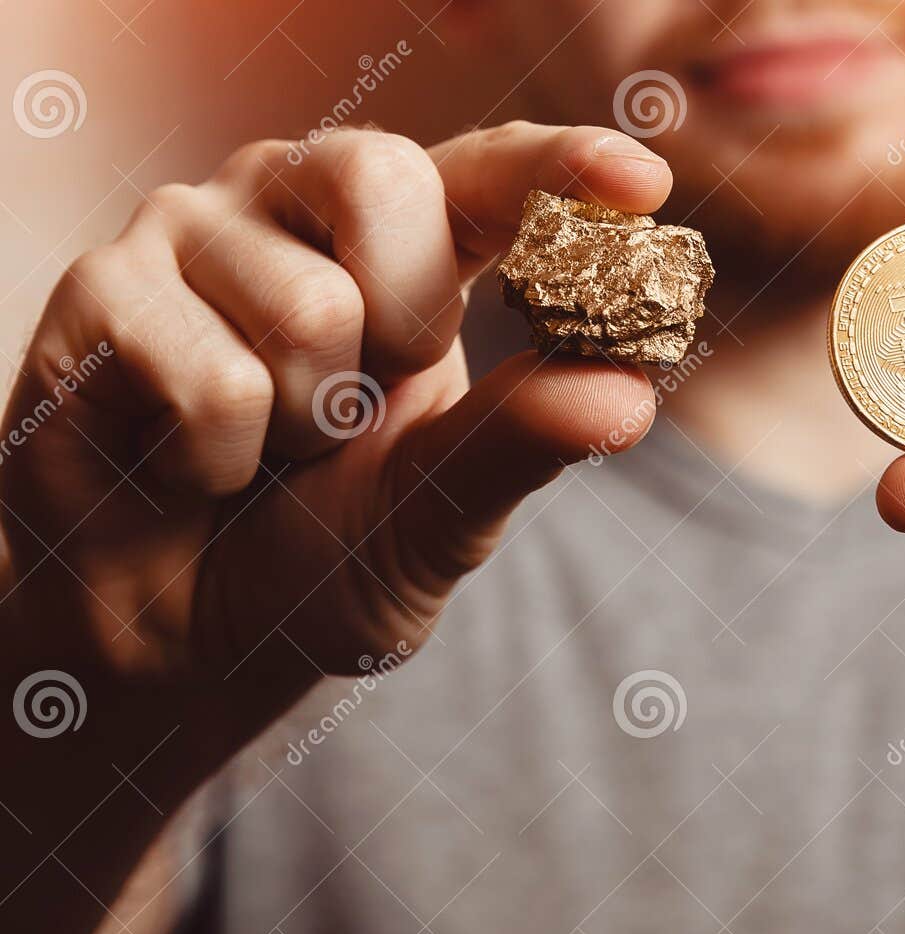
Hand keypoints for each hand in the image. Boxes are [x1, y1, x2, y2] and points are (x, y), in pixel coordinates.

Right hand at [2, 123, 669, 681]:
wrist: (180, 634)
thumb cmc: (322, 550)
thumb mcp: (441, 506)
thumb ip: (522, 439)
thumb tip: (631, 397)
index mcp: (399, 245)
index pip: (484, 174)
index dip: (557, 166)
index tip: (641, 182)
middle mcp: (293, 209)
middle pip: (383, 180)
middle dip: (399, 330)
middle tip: (355, 411)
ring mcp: (188, 237)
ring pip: (303, 308)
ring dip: (300, 429)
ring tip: (260, 451)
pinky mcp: (99, 295)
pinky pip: (209, 382)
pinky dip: (215, 465)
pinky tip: (185, 466)